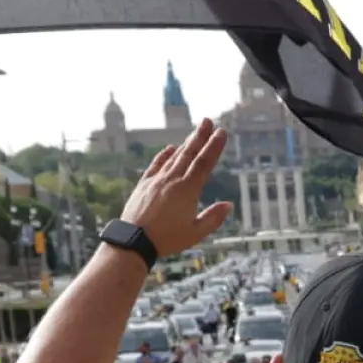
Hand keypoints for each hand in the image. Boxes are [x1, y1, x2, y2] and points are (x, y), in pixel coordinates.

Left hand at [120, 118, 233, 258]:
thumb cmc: (166, 239)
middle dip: (200, 136)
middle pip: (189, 154)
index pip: (204, 163)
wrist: (133, 240)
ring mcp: (157, 180)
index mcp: (187, 191)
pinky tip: (170, 148)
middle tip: (208, 121)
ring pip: (174, 157)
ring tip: (195, 131)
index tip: (221, 132)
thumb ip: (213, 218)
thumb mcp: (195, 233)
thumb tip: (228, 205)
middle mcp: (172, 180)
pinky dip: (165, 155)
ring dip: (186, 143)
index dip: (214, 146)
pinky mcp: (144, 184)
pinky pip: (156, 165)